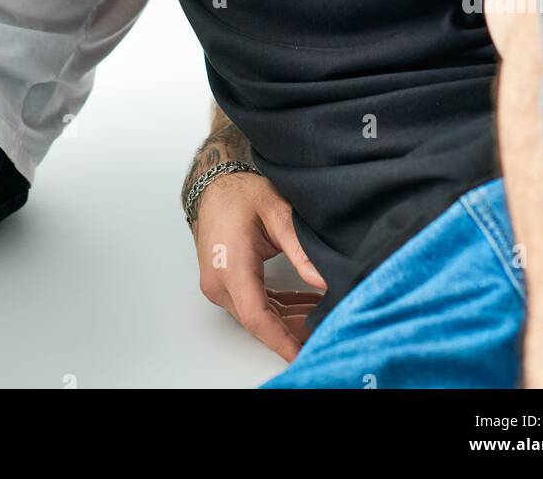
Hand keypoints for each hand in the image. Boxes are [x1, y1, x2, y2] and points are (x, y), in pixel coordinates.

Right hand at [191, 168, 327, 361]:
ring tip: (322, 314)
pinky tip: (303, 304)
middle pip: (260, 320)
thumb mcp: (278, 214)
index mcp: (231, 266)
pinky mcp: (224, 283)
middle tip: (328, 328)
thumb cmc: (241, 194)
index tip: (302, 356)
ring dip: (289, 318)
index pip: (258, 317)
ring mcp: (219, 285)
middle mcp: (220, 282)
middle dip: (294, 330)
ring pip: (258, 314)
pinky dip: (278, 307)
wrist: (214, 186)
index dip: (282, 341)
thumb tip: (324, 282)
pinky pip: (253, 304)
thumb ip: (301, 250)